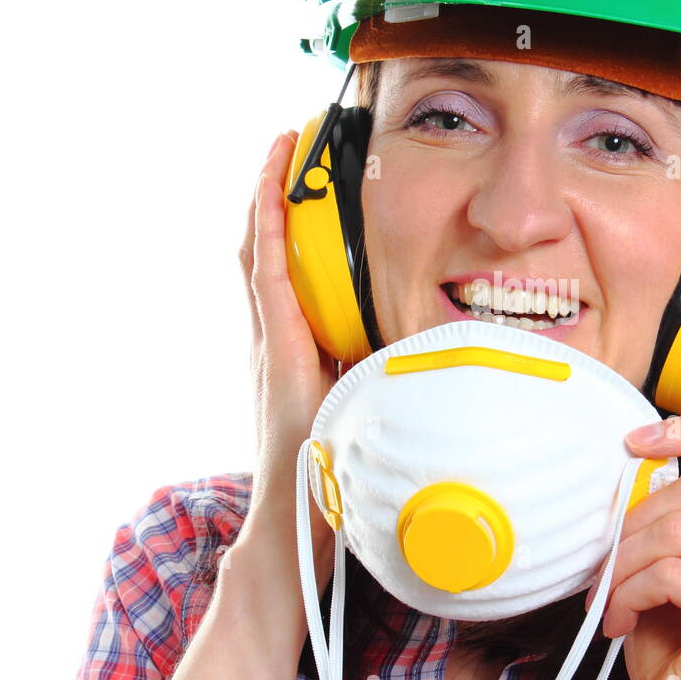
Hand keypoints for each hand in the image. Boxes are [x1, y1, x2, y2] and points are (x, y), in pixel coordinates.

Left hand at [234, 129, 340, 602]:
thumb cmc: (318, 484)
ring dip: (275, 223)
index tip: (283, 148)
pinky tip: (319, 256)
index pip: (268, 256)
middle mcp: (270, 343)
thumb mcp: (351, 418)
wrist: (289, 531)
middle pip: (257, 250)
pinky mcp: (282, 370)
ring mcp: (272, 355)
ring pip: (263, 272)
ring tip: (303, 185)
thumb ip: (374, 376)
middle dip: (269, 193)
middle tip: (293, 148)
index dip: (271, 198)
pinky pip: (278, 302)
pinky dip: (287, 264)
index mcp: (283, 348)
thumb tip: (423, 335)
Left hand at [589, 412, 680, 679]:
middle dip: (636, 520)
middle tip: (611, 561)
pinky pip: (671, 573)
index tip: (637, 441)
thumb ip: (677, 515)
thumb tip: (636, 468)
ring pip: (679, 529)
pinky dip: (630, 593)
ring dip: (626, 563)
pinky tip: (621, 620)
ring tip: (613, 597)